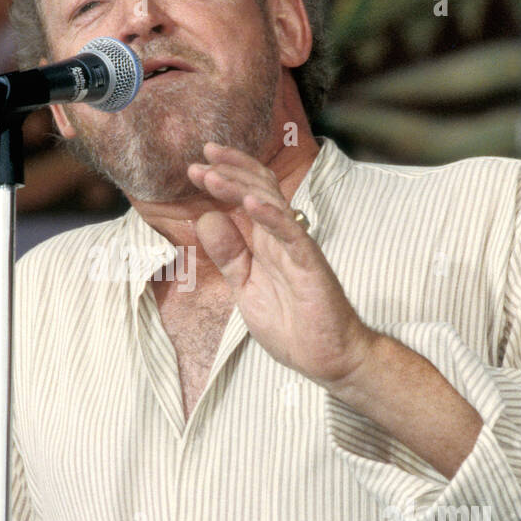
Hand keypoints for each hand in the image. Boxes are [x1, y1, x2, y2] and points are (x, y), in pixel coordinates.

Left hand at [187, 142, 377, 391]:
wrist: (325, 357)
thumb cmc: (290, 324)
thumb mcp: (244, 287)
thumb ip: (228, 254)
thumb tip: (205, 218)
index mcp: (265, 241)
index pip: (246, 196)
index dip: (224, 178)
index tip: (196, 167)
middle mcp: (281, 237)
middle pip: (258, 190)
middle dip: (228, 173)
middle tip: (198, 162)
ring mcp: (296, 248)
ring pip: (271, 204)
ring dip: (240, 187)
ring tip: (212, 175)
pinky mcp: (310, 265)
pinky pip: (291, 234)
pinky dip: (271, 217)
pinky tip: (250, 204)